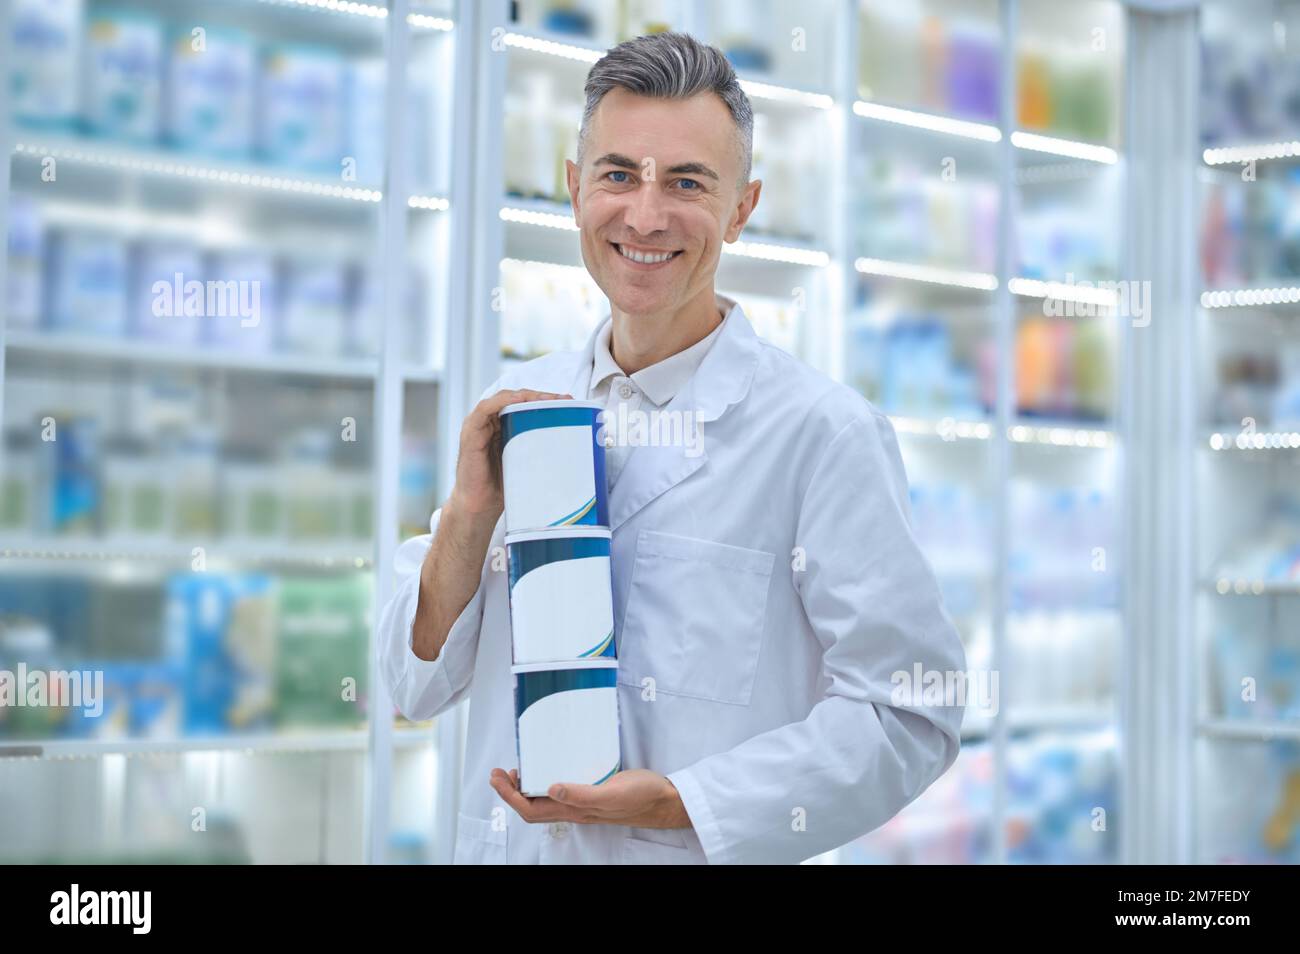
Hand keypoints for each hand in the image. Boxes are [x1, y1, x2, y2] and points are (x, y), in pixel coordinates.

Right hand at [448, 389, 571, 517]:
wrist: (480, 507)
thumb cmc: (502, 486)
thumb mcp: (526, 463)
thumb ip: (539, 450)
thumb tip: (571, 449)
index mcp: (504, 428)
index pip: (525, 405)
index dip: (546, 401)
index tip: (568, 402)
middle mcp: (492, 423)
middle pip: (517, 399)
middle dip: (540, 396)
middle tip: (562, 399)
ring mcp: (480, 425)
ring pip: (503, 399)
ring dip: (525, 396)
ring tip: (545, 398)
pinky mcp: (471, 432)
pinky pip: (485, 409)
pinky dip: (501, 401)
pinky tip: (518, 400)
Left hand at [489, 768, 691, 828]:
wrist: (665, 800)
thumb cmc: (642, 796)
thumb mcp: (613, 792)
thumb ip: (583, 793)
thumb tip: (550, 788)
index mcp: (575, 810)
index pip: (531, 809)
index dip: (509, 796)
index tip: (497, 777)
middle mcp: (575, 808)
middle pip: (532, 807)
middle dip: (510, 792)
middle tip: (498, 772)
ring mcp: (582, 801)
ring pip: (544, 801)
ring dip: (524, 788)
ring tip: (516, 771)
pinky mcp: (592, 792)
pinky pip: (559, 791)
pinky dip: (544, 781)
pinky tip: (548, 768)